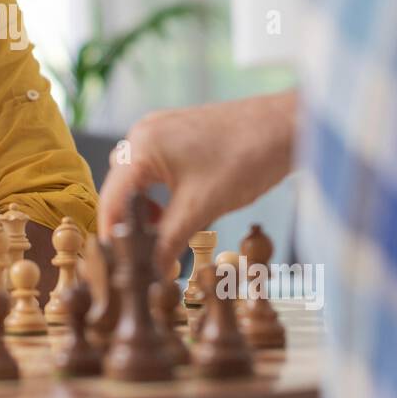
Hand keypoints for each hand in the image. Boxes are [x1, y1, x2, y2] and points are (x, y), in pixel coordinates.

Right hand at [97, 90, 297, 266]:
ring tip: (161, 235)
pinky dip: (159, 193)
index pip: (111, 198)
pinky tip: (175, 210)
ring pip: (137, 179)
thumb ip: (169, 240)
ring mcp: (160, 130)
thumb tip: (152, 271)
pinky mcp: (177, 134)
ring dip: (145, 209)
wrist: (285, 126)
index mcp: (142, 147)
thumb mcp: (202, 207)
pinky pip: (154, 168)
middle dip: (129, 222)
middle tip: (141, 257)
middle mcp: (143, 133)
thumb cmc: (247, 156)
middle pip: (120, 188)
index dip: (111, 234)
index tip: (117, 265)